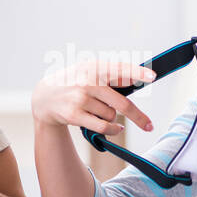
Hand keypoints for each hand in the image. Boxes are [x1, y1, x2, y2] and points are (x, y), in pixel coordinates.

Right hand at [31, 58, 157, 134]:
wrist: (44, 98)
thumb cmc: (74, 83)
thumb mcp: (89, 71)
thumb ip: (111, 75)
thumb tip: (136, 82)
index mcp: (94, 67)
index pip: (120, 69)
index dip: (137, 73)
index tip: (152, 77)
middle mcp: (88, 81)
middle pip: (122, 103)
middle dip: (138, 117)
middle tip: (150, 126)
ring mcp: (80, 99)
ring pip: (112, 115)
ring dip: (113, 117)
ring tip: (99, 111)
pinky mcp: (75, 115)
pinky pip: (103, 126)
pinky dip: (112, 129)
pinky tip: (115, 128)